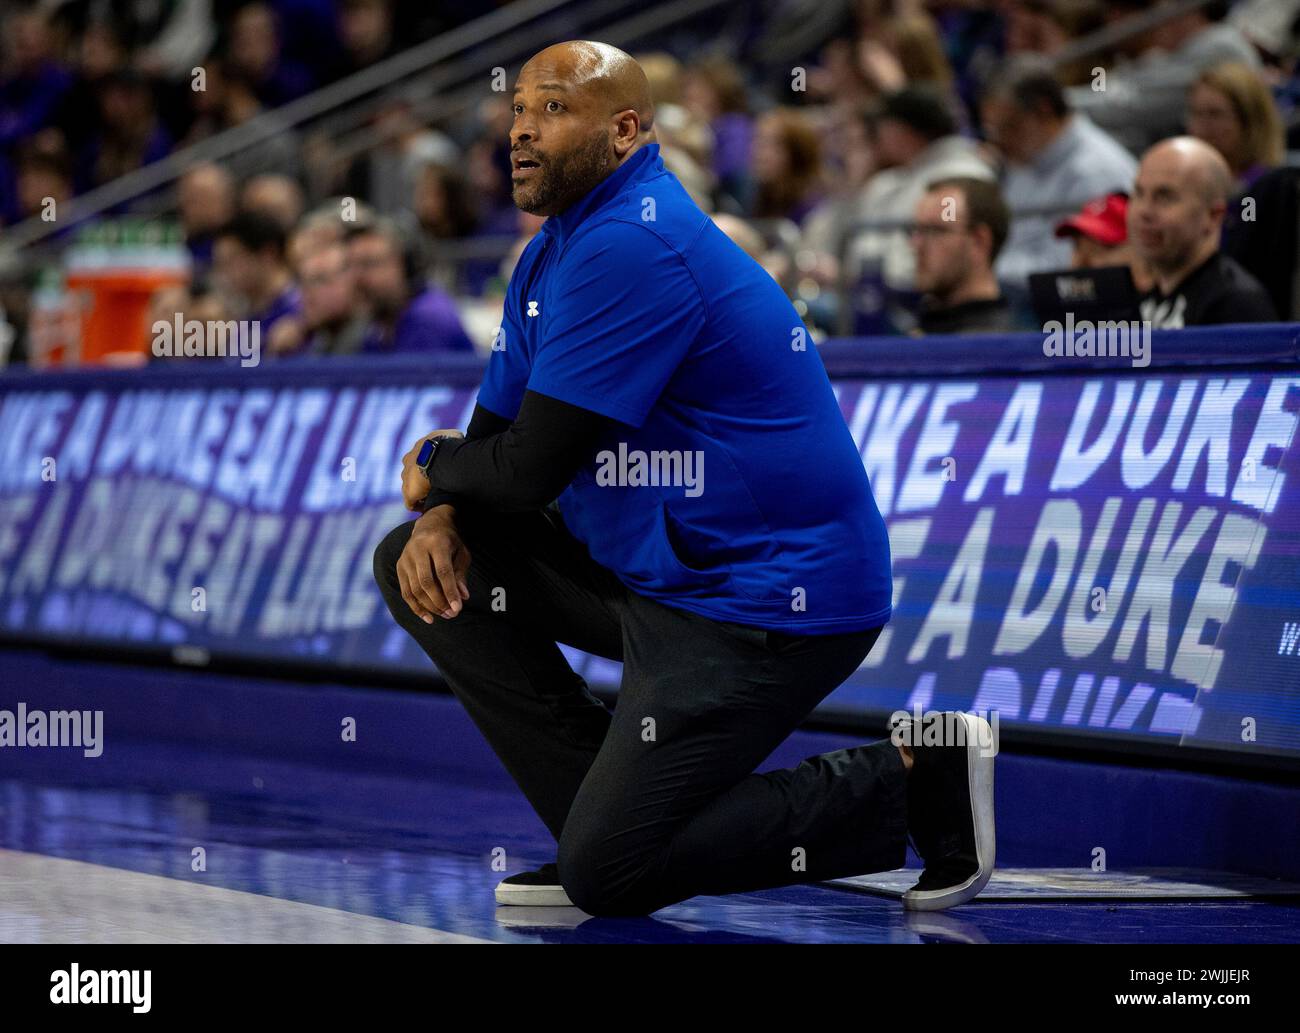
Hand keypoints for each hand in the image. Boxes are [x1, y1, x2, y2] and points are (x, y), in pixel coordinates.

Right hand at [397, 505, 471, 621]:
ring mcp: (405, 558)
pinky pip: (406, 592)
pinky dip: (416, 607)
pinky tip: (428, 618)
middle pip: (426, 582)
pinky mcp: (399, 566)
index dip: (450, 591)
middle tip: (452, 614)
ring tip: (445, 615)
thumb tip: (463, 597)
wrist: (430, 525)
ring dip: (430, 606)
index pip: (442, 571)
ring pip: (415, 589)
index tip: (458, 609)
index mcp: (436, 542)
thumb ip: (461, 574)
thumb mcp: (461, 553)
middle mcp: (417, 549)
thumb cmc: (451, 542)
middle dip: (440, 602)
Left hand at [401, 429, 464, 510]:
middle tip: (436, 486)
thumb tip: (460, 437)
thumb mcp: (453, 435)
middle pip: (412, 474)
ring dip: (421, 493)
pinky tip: (429, 508)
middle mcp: (408, 463)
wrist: (439, 456)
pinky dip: (419, 506)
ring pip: (411, 488)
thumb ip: (454, 437)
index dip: (429, 467)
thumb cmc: (448, 444)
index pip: (419, 460)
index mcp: (417, 450)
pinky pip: (411, 503)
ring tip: (434, 498)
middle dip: (422, 480)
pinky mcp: (409, 492)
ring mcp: (406, 478)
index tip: (438, 474)